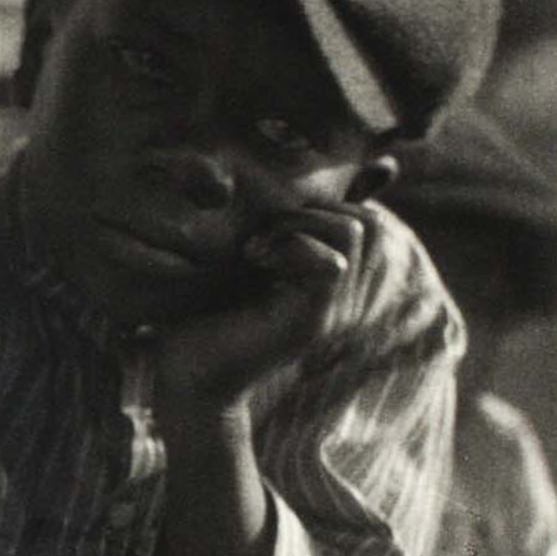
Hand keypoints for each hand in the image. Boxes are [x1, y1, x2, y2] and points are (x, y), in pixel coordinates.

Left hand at [152, 204, 369, 421]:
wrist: (186, 375)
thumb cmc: (200, 315)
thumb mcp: (245, 260)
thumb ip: (275, 229)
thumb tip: (295, 180)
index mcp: (330, 283)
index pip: (368, 221)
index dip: (324, 204)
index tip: (269, 224)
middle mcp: (341, 299)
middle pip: (370, 222)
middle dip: (314, 208)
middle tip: (263, 232)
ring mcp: (331, 313)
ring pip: (358, 234)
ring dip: (301, 222)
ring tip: (256, 246)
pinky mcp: (310, 324)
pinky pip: (332, 266)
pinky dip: (293, 247)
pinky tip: (255, 258)